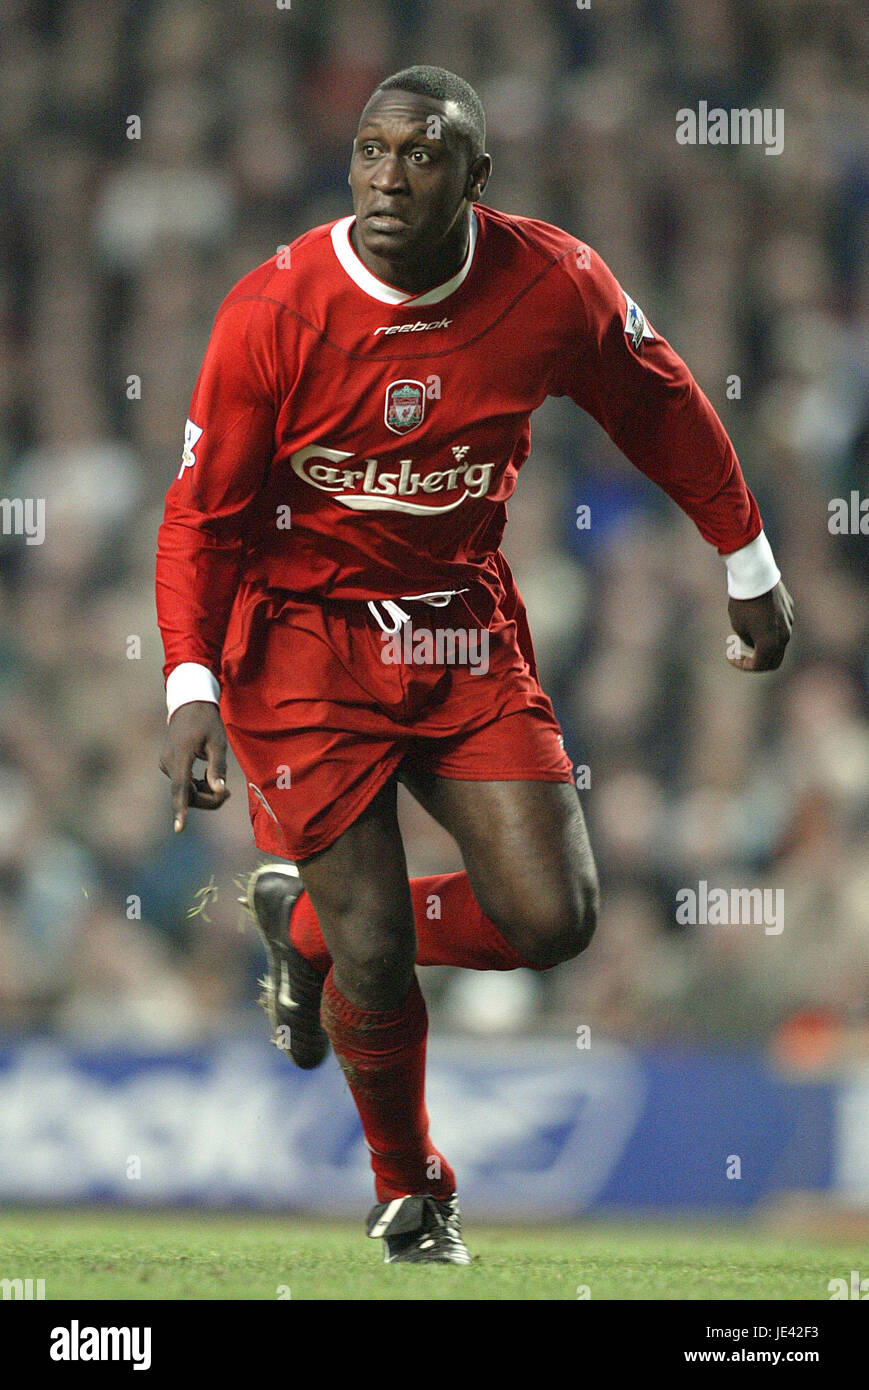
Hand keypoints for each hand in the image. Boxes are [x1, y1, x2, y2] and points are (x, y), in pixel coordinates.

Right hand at [159, 701, 229, 831]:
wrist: (189, 703)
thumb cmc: (207, 721)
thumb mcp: (218, 742)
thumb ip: (217, 768)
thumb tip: (219, 791)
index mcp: (180, 756)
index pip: (181, 788)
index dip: (181, 810)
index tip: (179, 829)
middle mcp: (169, 763)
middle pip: (186, 794)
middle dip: (208, 799)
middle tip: (228, 794)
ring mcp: (166, 764)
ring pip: (184, 791)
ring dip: (203, 794)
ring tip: (222, 787)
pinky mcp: (168, 764)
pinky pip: (182, 784)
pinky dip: (196, 787)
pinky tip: (208, 780)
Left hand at [726, 580, 793, 671]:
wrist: (755, 576)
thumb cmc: (743, 602)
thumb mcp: (738, 626)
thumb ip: (748, 640)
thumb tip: (755, 642)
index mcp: (771, 644)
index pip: (759, 666)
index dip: (742, 665)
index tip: (729, 656)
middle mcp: (785, 636)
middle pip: (774, 660)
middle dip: (757, 662)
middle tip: (742, 656)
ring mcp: (790, 622)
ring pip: (779, 642)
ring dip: (764, 644)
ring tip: (746, 632)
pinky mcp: (790, 609)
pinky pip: (781, 625)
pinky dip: (769, 629)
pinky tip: (756, 617)